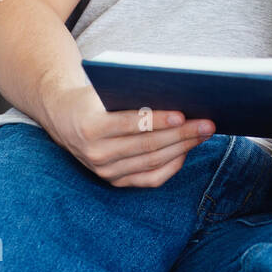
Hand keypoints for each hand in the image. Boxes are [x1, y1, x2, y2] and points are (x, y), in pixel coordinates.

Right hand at [45, 85, 214, 186]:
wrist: (64, 118)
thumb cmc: (93, 98)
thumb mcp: (104, 90)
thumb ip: (131, 95)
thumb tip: (177, 95)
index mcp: (90, 126)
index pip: (130, 125)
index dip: (158, 121)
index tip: (182, 114)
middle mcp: (95, 154)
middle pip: (147, 146)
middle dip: (181, 134)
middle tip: (206, 124)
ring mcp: (105, 172)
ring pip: (152, 162)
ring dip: (182, 148)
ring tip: (203, 134)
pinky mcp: (114, 181)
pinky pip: (150, 179)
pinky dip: (172, 165)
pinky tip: (187, 151)